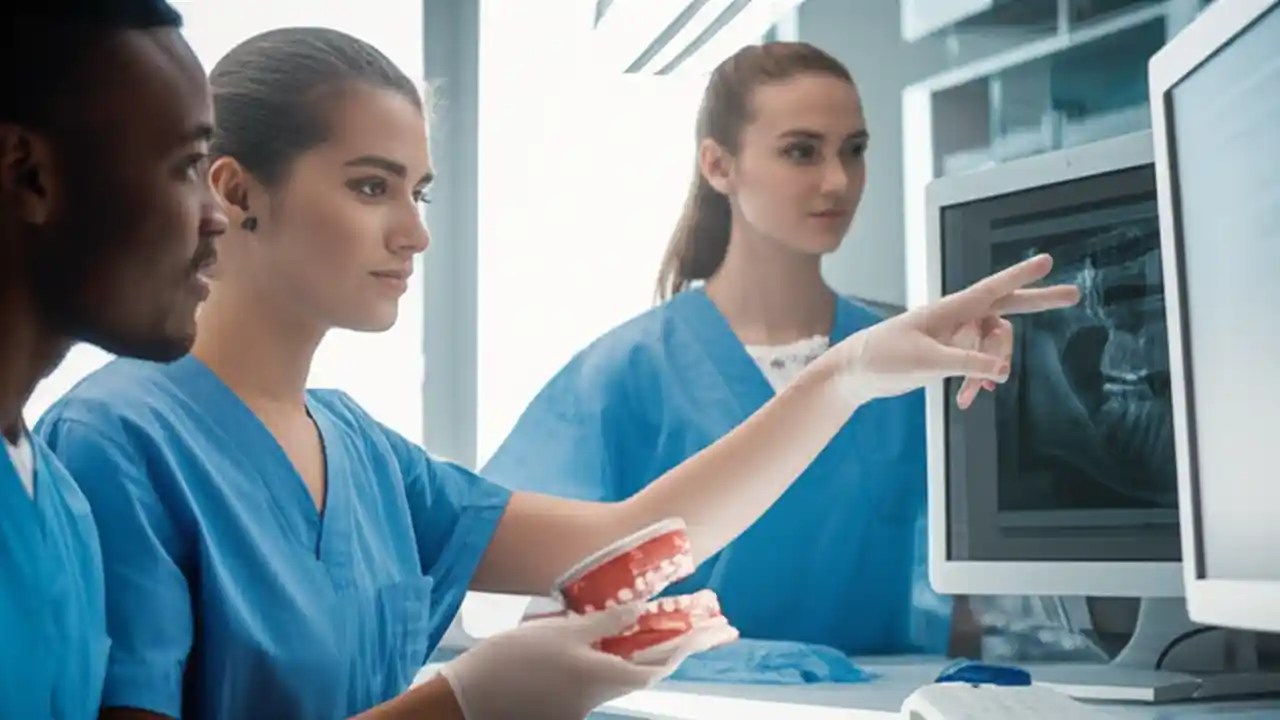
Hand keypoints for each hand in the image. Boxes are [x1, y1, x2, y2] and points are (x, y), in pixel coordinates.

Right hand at [438, 603, 735, 719]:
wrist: (467, 703)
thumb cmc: (510, 663)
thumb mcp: (560, 633)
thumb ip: (604, 622)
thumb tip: (643, 609)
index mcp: (603, 676)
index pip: (662, 660)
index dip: (693, 642)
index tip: (720, 628)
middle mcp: (601, 695)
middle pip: (653, 669)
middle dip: (686, 646)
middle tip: (717, 628)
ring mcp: (583, 704)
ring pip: (629, 674)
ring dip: (656, 652)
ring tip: (680, 628)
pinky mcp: (565, 706)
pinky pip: (605, 678)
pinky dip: (622, 659)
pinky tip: (622, 641)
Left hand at [829, 254, 1080, 408]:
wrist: (856, 373)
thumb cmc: (884, 357)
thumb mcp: (926, 363)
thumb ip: (966, 363)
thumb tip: (1004, 369)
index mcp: (949, 309)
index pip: (992, 289)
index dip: (1021, 276)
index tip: (1047, 260)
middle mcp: (956, 318)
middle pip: (1006, 308)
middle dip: (1038, 303)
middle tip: (1072, 295)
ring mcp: (955, 335)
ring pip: (993, 347)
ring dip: (990, 371)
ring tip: (973, 394)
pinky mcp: (949, 354)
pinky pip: (978, 364)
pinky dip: (977, 381)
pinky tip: (966, 401)